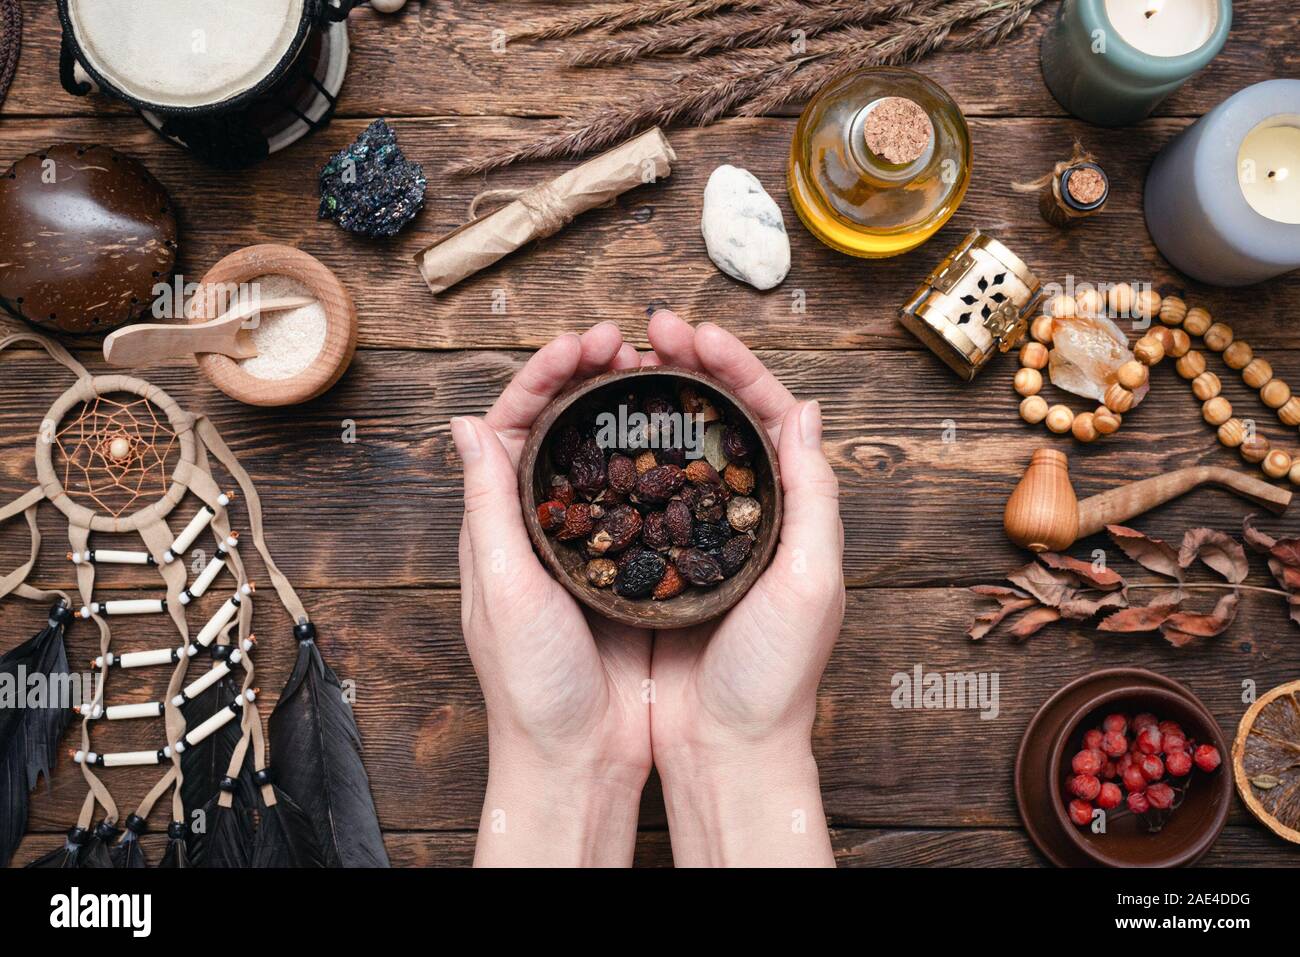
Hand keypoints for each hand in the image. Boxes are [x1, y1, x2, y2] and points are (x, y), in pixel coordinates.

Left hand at [451, 322, 651, 866]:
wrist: (580, 753)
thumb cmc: (530, 681)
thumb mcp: (504, 586)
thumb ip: (489, 505)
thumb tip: (468, 421)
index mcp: (501, 518)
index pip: (516, 421)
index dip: (548, 371)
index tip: (589, 341)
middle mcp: (544, 519)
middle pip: (564, 424)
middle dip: (592, 372)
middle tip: (632, 341)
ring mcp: (592, 537)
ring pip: (608, 450)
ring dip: (628, 404)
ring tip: (662, 369)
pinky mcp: (634, 560)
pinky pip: (647, 493)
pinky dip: (663, 454)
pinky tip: (690, 433)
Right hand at [642, 310, 844, 866]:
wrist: (720, 749)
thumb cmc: (776, 675)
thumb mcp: (811, 581)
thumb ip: (814, 495)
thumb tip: (805, 405)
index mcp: (785, 507)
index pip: (761, 412)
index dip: (729, 364)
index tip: (690, 332)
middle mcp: (737, 511)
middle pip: (711, 417)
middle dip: (681, 364)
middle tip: (645, 329)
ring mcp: (689, 533)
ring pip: (668, 445)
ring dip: (645, 397)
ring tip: (613, 360)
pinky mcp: (648, 558)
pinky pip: (631, 490)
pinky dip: (614, 452)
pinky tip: (589, 427)